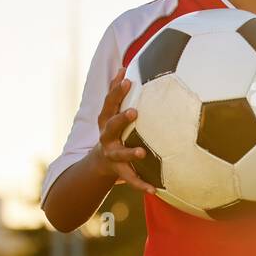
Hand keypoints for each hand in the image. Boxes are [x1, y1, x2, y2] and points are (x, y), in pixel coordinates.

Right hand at [95, 67, 155, 194]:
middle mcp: (106, 137)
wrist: (100, 162)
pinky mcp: (119, 171)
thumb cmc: (112, 131)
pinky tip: (155, 190)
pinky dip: (141, 185)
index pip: (109, 104)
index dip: (116, 91)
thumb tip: (124, 66)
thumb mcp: (111, 113)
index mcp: (106, 121)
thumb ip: (117, 93)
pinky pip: (131, 179)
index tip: (126, 79)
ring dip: (129, 153)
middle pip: (110, 126)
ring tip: (141, 153)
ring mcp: (112, 155)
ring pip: (119, 154)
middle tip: (134, 112)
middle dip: (120, 119)